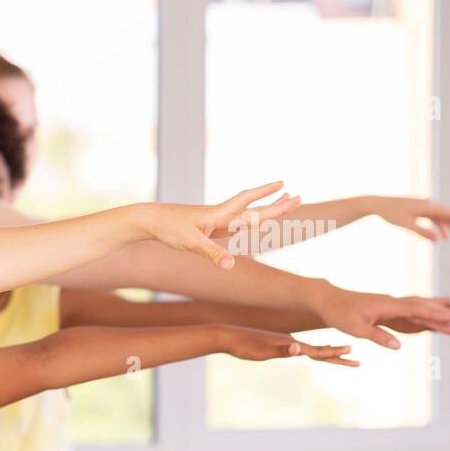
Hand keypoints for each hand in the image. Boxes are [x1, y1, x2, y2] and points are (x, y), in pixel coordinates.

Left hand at [137, 181, 299, 269]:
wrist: (150, 220)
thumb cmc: (169, 229)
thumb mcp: (192, 244)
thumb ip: (213, 255)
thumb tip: (232, 266)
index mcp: (219, 216)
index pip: (248, 202)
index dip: (266, 194)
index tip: (284, 184)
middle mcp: (221, 216)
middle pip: (254, 210)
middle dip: (276, 204)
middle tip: (299, 196)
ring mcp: (215, 221)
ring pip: (246, 216)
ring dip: (265, 210)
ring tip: (284, 201)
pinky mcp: (208, 227)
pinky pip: (235, 224)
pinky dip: (248, 221)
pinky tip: (252, 221)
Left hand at [221, 326, 358, 366]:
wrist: (229, 337)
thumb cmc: (244, 345)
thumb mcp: (263, 350)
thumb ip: (281, 350)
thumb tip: (297, 348)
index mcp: (292, 345)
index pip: (318, 352)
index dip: (335, 354)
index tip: (352, 354)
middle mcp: (292, 343)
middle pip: (320, 352)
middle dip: (338, 356)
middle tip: (357, 362)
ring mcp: (286, 344)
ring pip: (312, 349)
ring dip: (328, 352)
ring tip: (343, 352)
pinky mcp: (278, 345)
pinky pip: (300, 349)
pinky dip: (312, 350)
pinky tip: (311, 350)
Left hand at [311, 285, 449, 348]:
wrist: (328, 300)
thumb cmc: (339, 313)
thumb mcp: (355, 328)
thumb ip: (378, 336)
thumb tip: (399, 346)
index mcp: (387, 305)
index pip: (416, 310)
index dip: (435, 315)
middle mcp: (391, 302)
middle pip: (422, 308)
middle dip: (442, 314)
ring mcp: (389, 305)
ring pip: (417, 308)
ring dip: (435, 312)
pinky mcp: (385, 309)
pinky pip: (408, 311)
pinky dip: (423, 312)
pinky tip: (431, 313)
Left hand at [372, 197, 449, 243]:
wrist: (377, 204)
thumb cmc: (390, 213)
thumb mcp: (405, 224)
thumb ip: (421, 231)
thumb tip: (438, 239)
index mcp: (428, 206)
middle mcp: (430, 205)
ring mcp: (425, 208)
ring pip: (444, 219)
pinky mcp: (420, 211)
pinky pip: (435, 220)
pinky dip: (441, 228)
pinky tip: (445, 237)